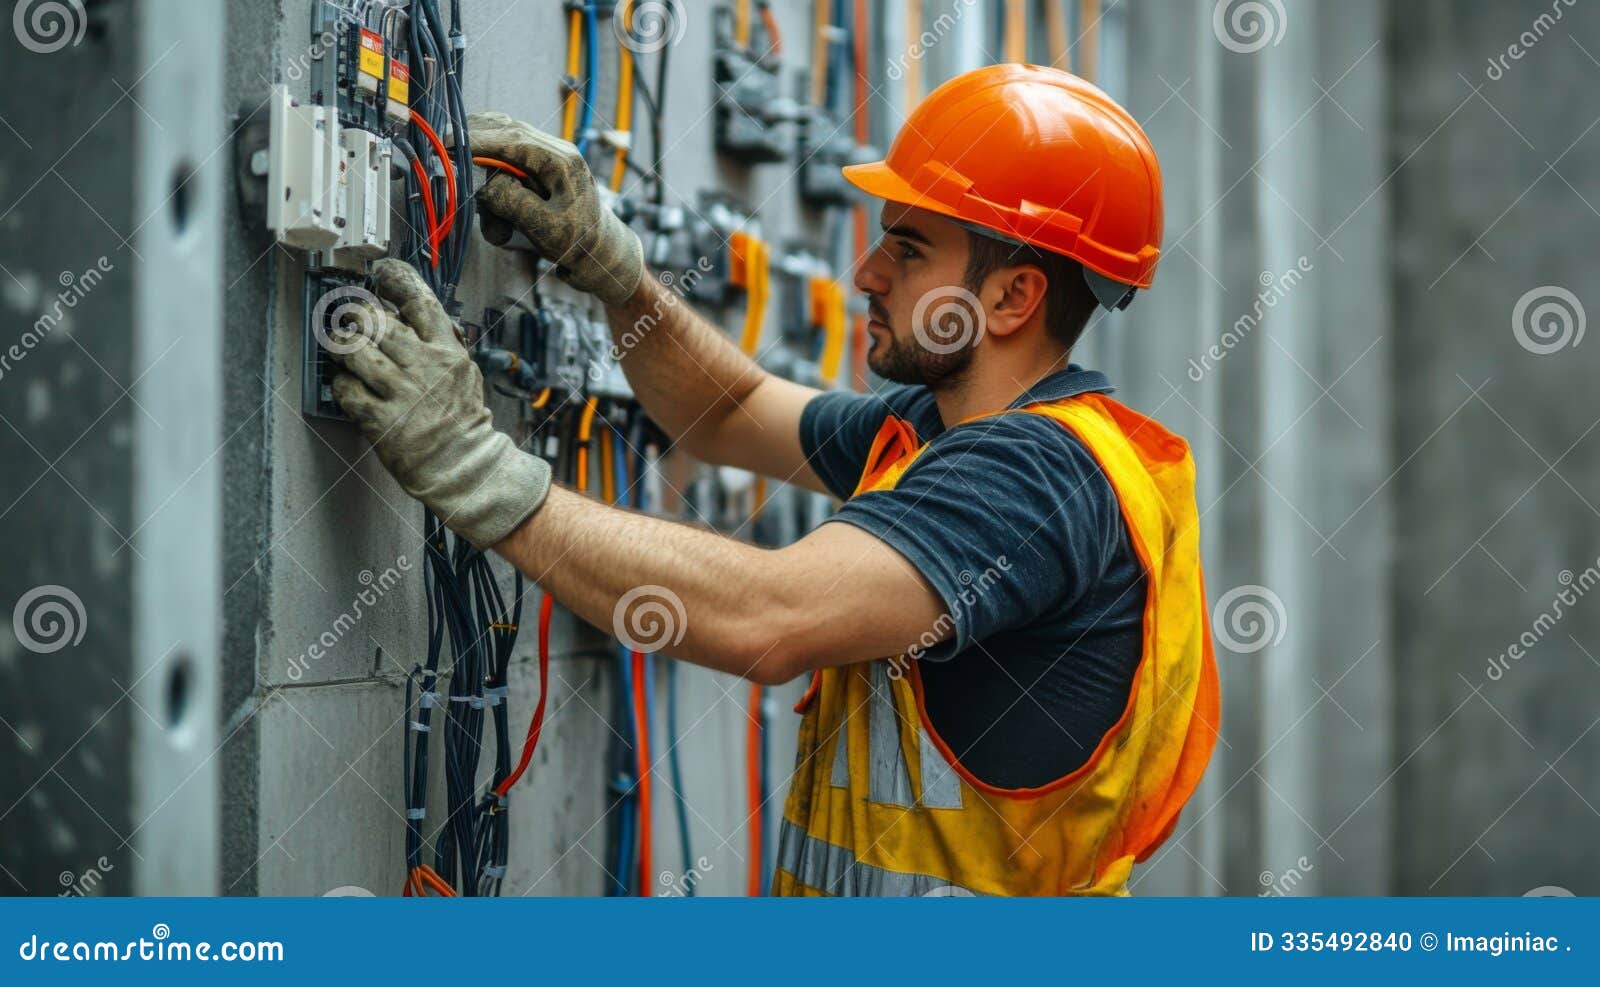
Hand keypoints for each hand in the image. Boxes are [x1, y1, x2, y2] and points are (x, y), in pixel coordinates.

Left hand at [330, 259, 551, 549]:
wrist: (466, 466)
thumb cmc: (463, 420)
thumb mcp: (462, 372)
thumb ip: (438, 342)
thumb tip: (407, 313)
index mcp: (447, 351)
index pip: (419, 299)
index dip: (395, 278)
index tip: (381, 273)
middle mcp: (425, 367)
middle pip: (377, 321)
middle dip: (357, 314)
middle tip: (351, 317)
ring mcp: (403, 393)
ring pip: (356, 351)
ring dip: (342, 345)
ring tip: (342, 347)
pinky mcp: (383, 421)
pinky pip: (348, 391)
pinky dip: (341, 383)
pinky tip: (346, 383)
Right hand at [468, 111, 643, 305]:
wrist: (599, 251)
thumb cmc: (577, 242)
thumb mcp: (545, 228)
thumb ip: (514, 203)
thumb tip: (485, 184)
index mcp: (561, 160)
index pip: (511, 139)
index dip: (475, 140)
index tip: (444, 145)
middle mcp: (554, 149)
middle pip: (503, 131)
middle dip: (474, 152)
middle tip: (451, 170)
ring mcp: (546, 155)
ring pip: (500, 146)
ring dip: (485, 178)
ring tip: (494, 224)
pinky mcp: (537, 165)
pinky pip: (505, 163)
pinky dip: (493, 186)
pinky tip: (497, 218)